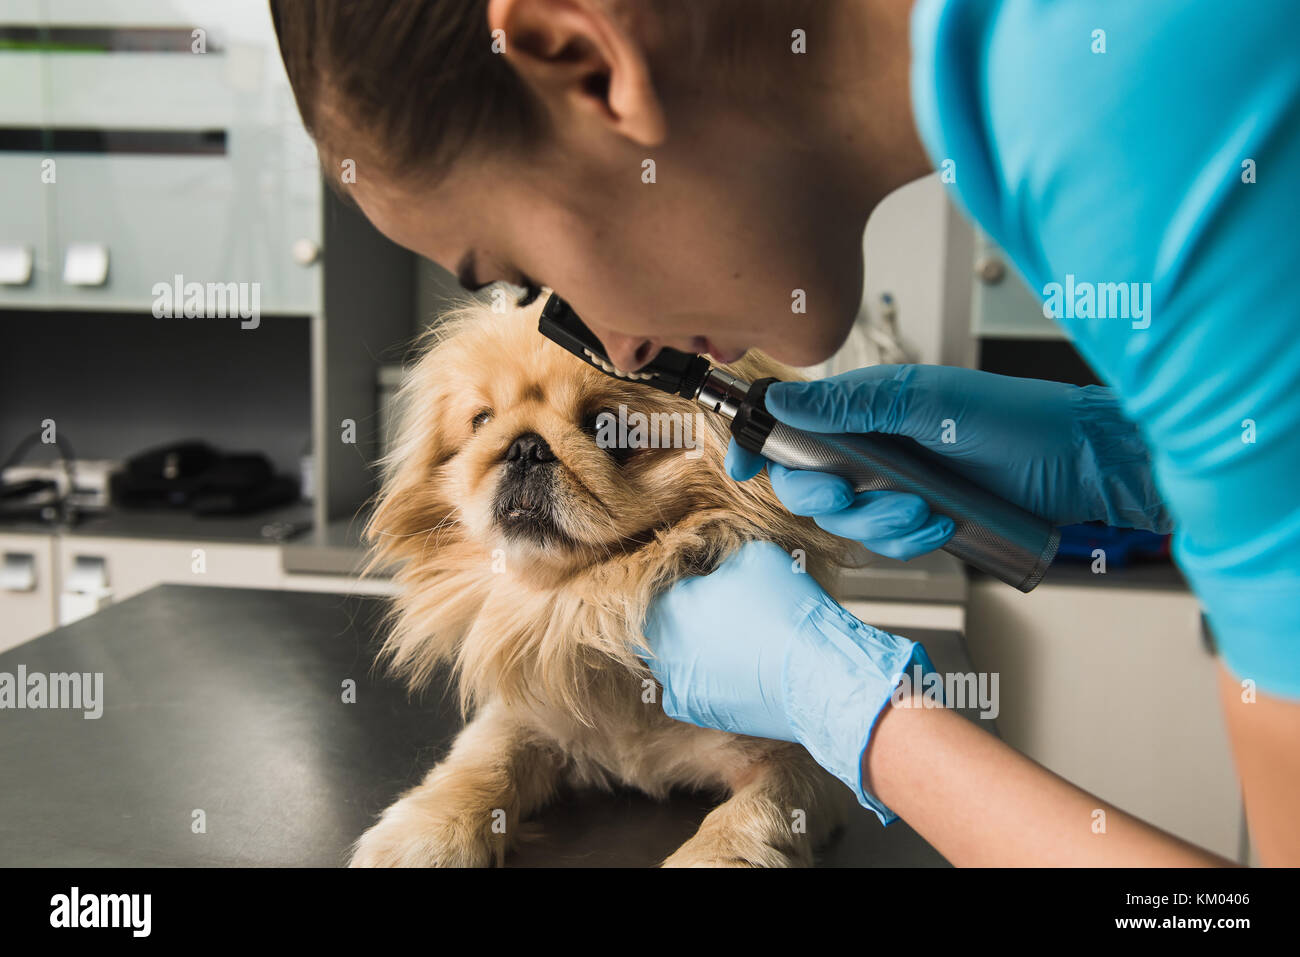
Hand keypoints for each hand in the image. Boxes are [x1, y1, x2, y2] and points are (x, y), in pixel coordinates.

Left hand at [641, 540, 933, 822]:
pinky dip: (706, 675)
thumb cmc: (788, 611)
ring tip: (733, 636)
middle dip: (686, 611)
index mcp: (667, 606)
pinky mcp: (697, 712)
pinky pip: (690, 685)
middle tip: (722, 605)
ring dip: (694, 644)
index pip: (659, 582)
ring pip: (673, 655)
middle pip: (662, 620)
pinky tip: (735, 665)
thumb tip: (712, 556)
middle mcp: (660, 648)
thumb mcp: (754, 554)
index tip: (710, 575)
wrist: (819, 676)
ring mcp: (676, 685)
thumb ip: (719, 552)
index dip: (687, 576)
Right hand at [727, 364, 1171, 559]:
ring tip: (922, 510)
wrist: (1077, 464)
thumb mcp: (926, 403)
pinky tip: (938, 526)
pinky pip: (885, 542)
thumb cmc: (1015, 418)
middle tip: (854, 493)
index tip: (739, 465)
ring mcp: (894, 484)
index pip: (791, 423)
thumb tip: (782, 402)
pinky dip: (905, 541)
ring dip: (877, 524)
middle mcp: (871, 446)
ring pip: (846, 519)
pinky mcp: (917, 517)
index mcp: (864, 408)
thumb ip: (849, 408)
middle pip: (807, 481)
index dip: (758, 444)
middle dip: (827, 497)